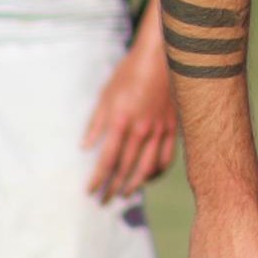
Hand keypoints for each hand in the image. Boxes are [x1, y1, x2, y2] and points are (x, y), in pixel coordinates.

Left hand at [85, 42, 177, 201]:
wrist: (160, 57)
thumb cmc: (129, 73)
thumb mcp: (106, 95)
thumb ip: (96, 123)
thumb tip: (85, 146)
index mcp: (121, 122)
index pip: (107, 160)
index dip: (98, 179)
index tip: (90, 191)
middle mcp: (141, 130)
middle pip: (125, 168)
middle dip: (113, 187)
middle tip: (104, 201)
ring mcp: (159, 130)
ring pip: (147, 168)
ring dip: (135, 185)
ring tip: (126, 194)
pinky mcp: (172, 127)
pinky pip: (166, 157)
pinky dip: (157, 171)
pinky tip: (149, 177)